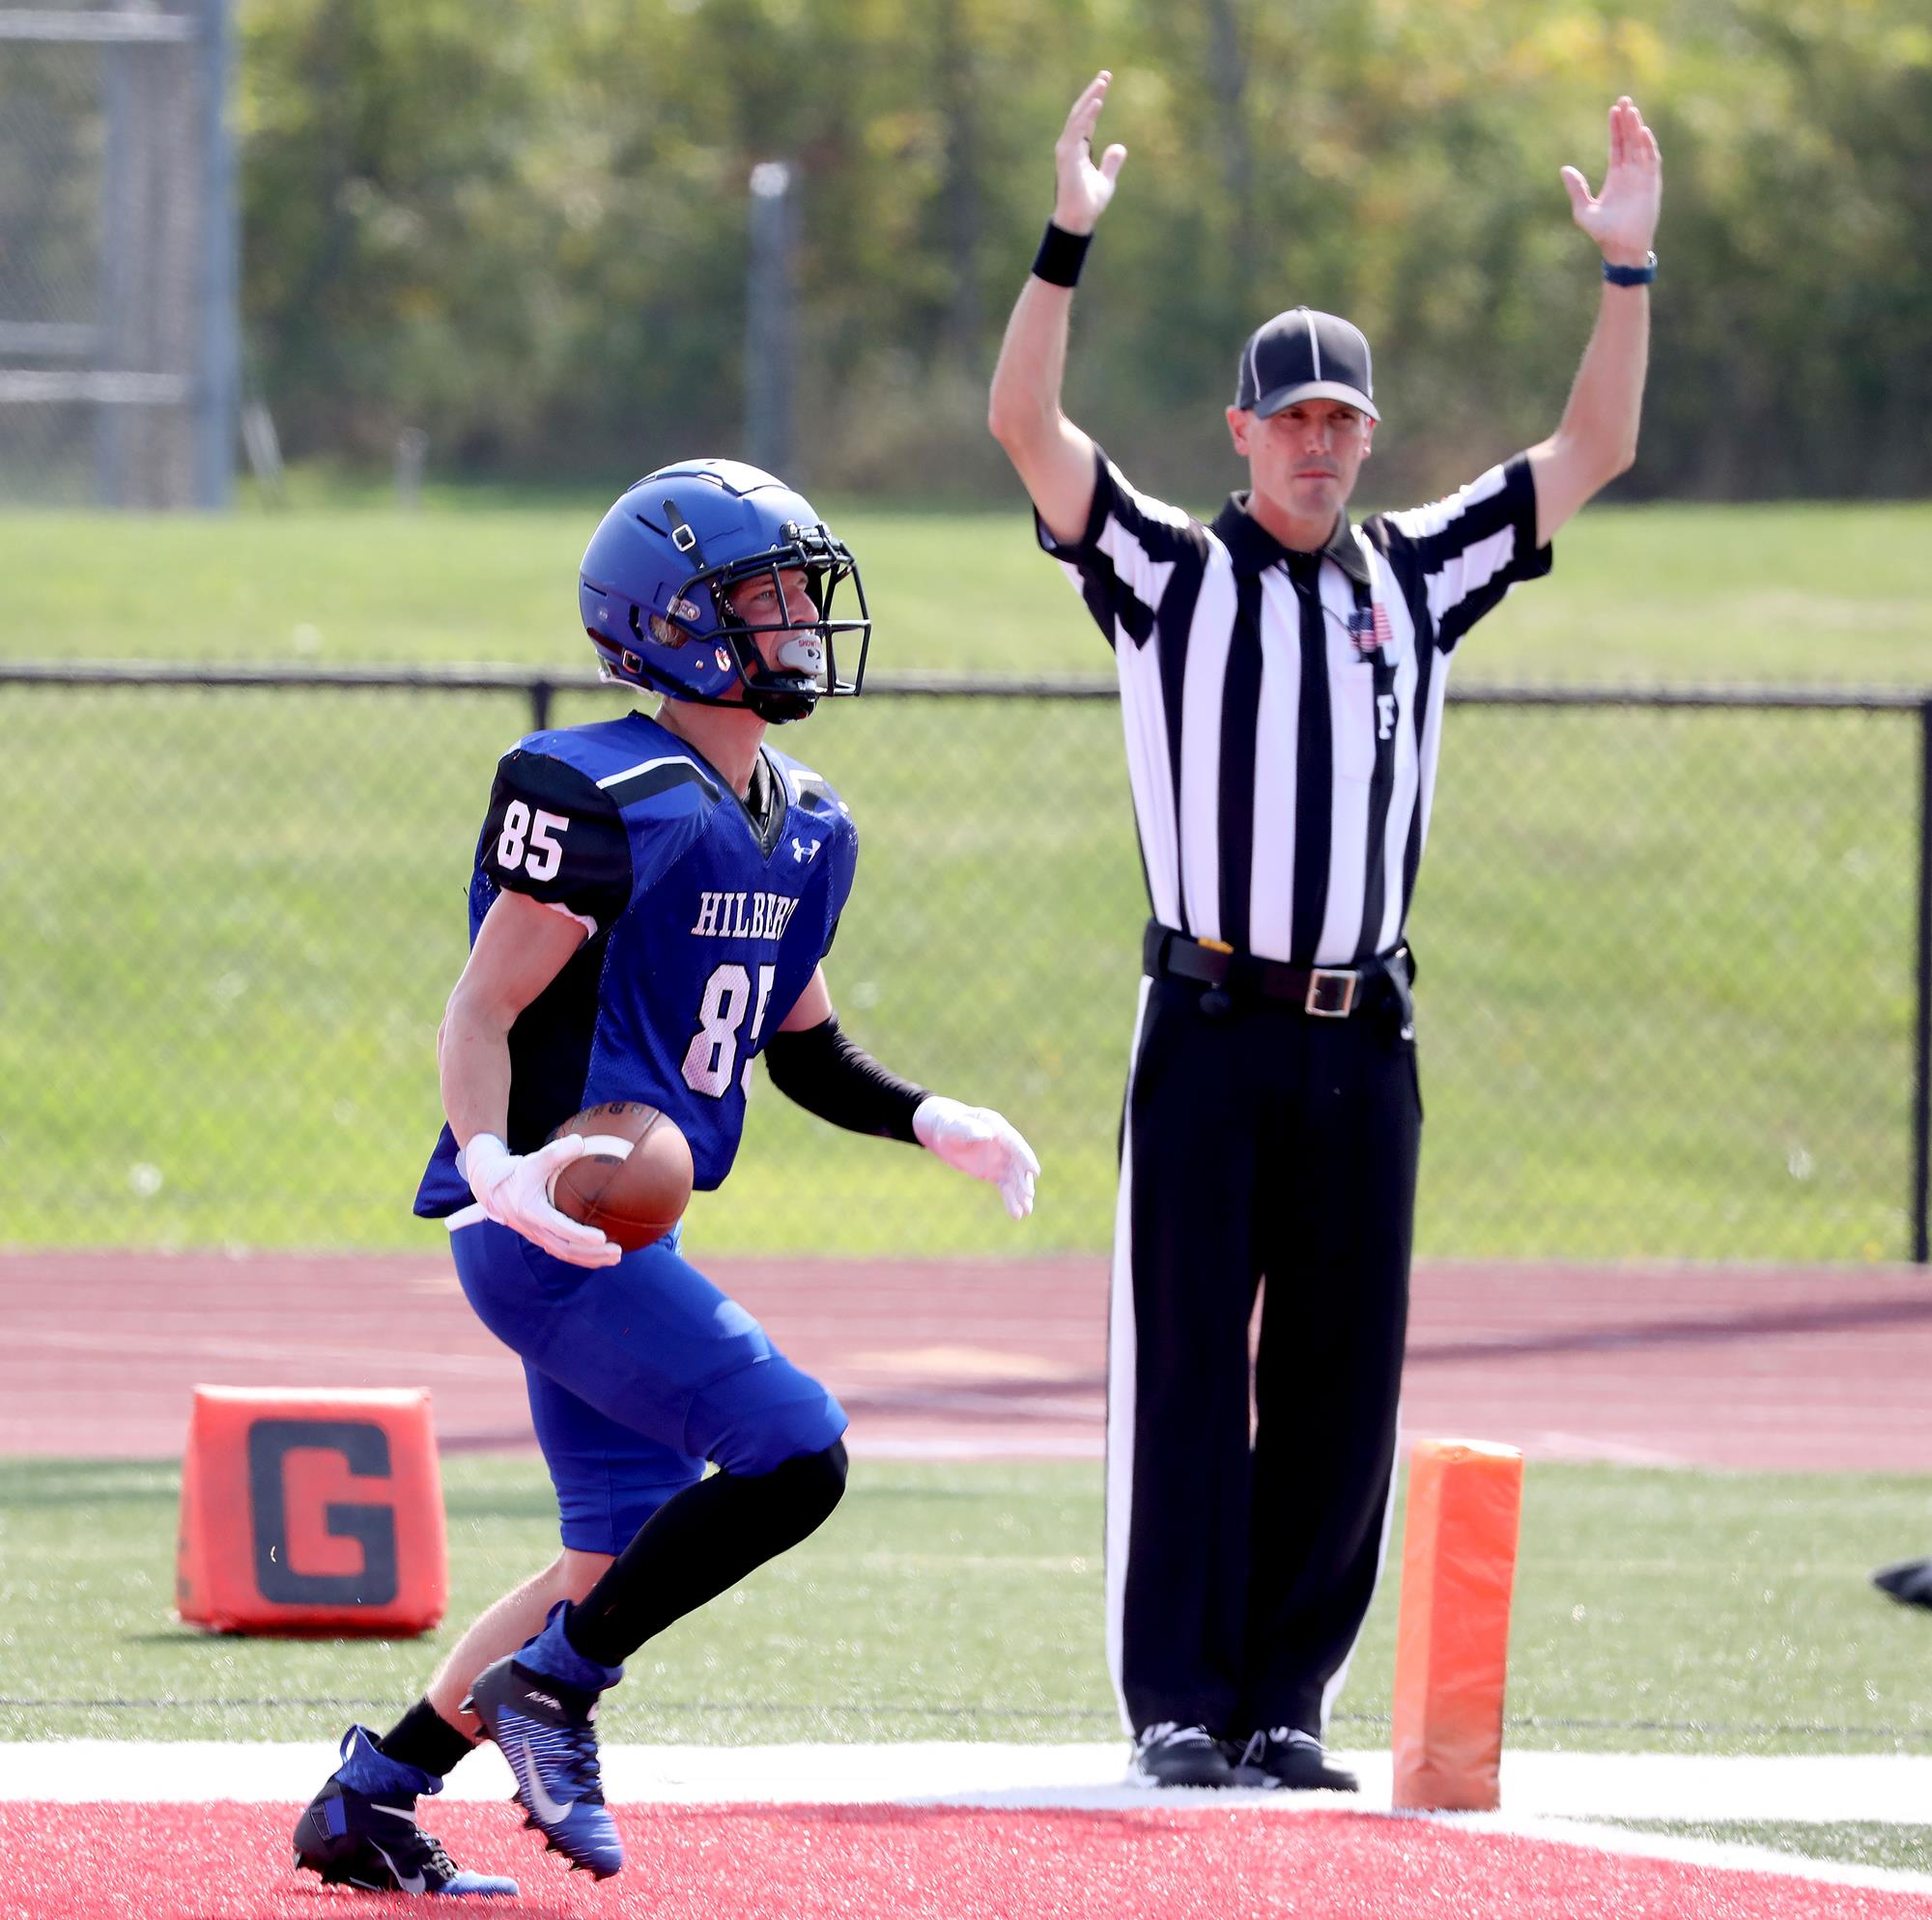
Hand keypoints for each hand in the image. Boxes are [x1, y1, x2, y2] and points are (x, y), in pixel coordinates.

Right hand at [462, 1132, 621, 1267]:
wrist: (491, 1188)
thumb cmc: (515, 1172)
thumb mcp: (533, 1160)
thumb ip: (556, 1152)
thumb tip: (580, 1142)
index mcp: (533, 1212)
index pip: (561, 1229)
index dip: (581, 1235)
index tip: (602, 1237)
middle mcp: (534, 1229)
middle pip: (567, 1249)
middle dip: (593, 1253)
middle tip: (618, 1253)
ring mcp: (537, 1236)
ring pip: (565, 1254)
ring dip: (590, 1259)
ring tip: (615, 1258)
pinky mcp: (540, 1237)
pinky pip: (562, 1251)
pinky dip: (581, 1256)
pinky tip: (599, 1255)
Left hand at [913, 1096, 1040, 1220]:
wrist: (944, 1134)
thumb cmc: (949, 1125)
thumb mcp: (954, 1127)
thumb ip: (968, 1129)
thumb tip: (987, 1135)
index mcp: (997, 1128)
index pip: (1015, 1143)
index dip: (1025, 1157)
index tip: (1034, 1171)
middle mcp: (1004, 1144)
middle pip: (1018, 1163)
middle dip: (1023, 1180)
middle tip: (1028, 1196)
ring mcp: (1001, 1159)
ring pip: (1014, 1178)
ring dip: (1021, 1194)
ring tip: (1026, 1212)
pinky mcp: (994, 1172)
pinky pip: (1006, 1187)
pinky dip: (1011, 1199)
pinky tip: (1016, 1214)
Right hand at [1053, 70, 1127, 235]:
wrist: (1079, 219)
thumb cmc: (1089, 203)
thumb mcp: (1106, 180)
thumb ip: (1111, 163)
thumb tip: (1120, 147)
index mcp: (1078, 149)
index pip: (1087, 119)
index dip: (1095, 101)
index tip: (1105, 83)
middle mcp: (1069, 146)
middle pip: (1081, 112)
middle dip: (1093, 92)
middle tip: (1106, 74)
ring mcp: (1066, 150)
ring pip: (1078, 116)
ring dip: (1090, 97)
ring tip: (1103, 81)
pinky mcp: (1067, 156)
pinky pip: (1077, 130)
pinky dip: (1087, 115)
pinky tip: (1097, 102)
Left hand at [1560, 95, 1660, 267]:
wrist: (1621, 248)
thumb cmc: (1603, 233)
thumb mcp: (1583, 210)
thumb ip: (1576, 188)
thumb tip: (1564, 168)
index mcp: (1616, 176)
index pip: (1616, 146)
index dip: (1615, 128)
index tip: (1613, 110)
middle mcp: (1631, 173)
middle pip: (1630, 140)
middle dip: (1627, 120)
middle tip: (1624, 100)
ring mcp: (1642, 177)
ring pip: (1640, 146)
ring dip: (1637, 128)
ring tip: (1632, 110)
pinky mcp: (1652, 184)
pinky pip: (1651, 160)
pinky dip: (1648, 146)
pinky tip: (1642, 132)